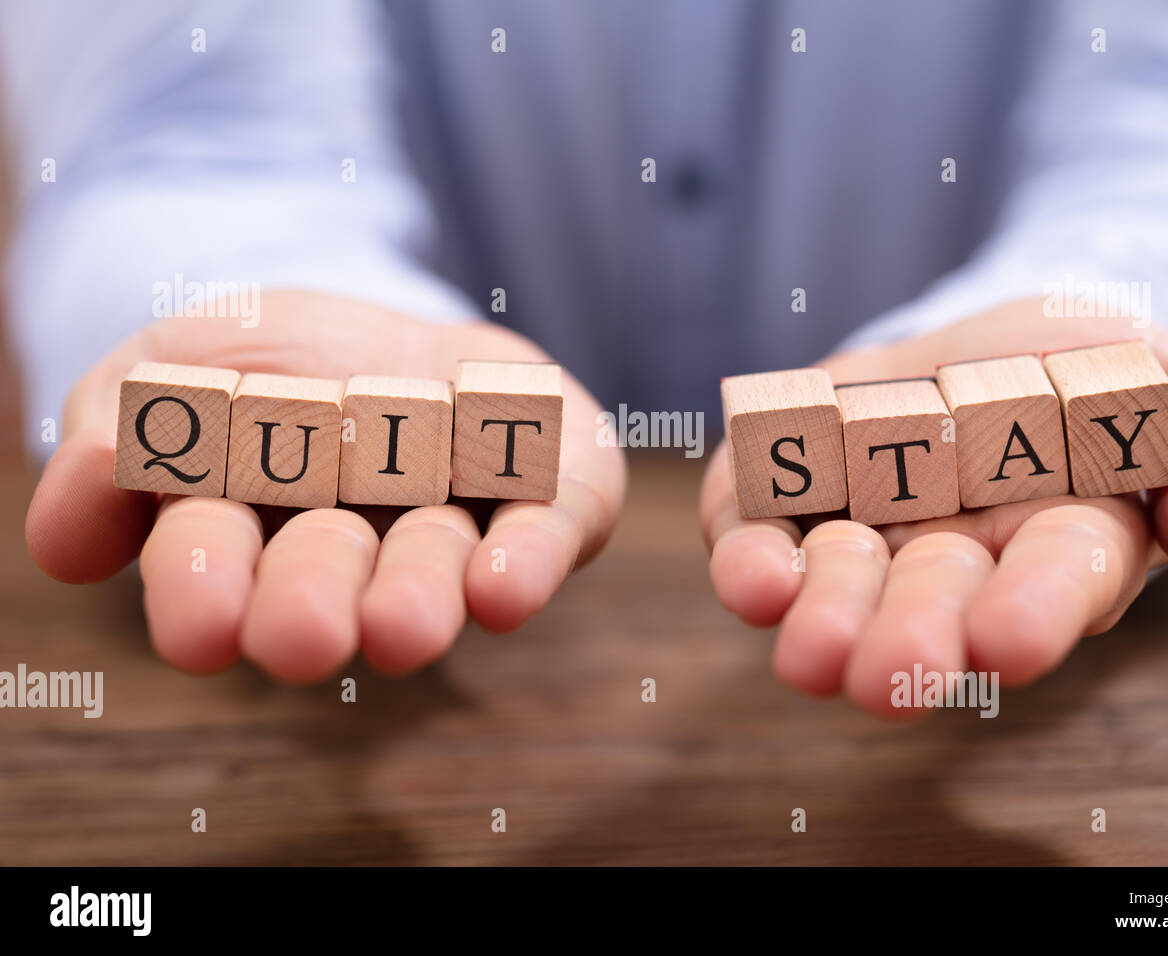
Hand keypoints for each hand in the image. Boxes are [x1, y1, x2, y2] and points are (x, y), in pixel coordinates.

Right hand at [26, 290, 625, 681]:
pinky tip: (502, 587)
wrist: (409, 338)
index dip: (202, 586)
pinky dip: (526, 559)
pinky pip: (546, 529)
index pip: (211, 553)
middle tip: (299, 640)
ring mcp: (454, 523)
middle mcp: (355, 547)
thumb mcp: (176, 365)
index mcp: (248, 526)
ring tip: (401, 629)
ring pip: (433, 562)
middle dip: (310, 599)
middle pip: (327, 571)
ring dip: (416, 595)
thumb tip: (64, 541)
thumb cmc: (280, 367)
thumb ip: (120, 430)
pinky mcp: (549, 499)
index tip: (199, 630)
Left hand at [701, 300, 1167, 717]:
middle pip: (932, 604)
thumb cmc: (1095, 379)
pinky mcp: (788, 496)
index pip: (1051, 586)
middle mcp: (955, 562)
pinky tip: (751, 575)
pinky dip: (749, 553)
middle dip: (909, 639)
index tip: (1008, 645)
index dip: (1031, 613)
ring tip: (809, 656)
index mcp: (1056, 548)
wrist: (992, 341)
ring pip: (839, 584)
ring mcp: (867, 532)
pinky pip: (760, 529)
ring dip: (823, 616)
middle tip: (886, 679)